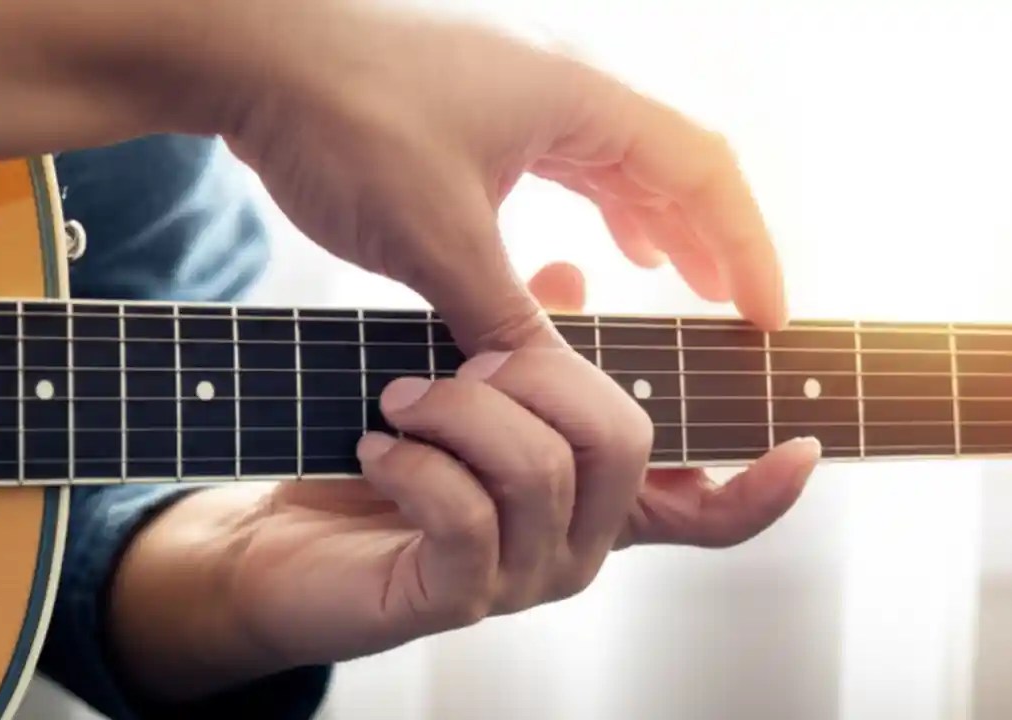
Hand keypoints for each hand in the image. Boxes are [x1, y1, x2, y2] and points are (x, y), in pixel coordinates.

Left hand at [108, 264, 818, 702]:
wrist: (277, 543)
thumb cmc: (382, 456)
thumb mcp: (464, 379)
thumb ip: (529, 333)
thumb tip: (575, 272)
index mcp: (595, 497)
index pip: (708, 511)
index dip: (763, 489)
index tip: (803, 445)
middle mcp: (579, 546)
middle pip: (627, 445)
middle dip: (542, 375)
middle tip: (468, 359)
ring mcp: (520, 579)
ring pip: (543, 472)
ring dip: (461, 411)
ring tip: (400, 399)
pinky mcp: (450, 597)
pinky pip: (464, 519)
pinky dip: (416, 462)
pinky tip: (378, 448)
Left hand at [217, 0, 785, 351]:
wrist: (245, 43)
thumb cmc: (343, 117)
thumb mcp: (438, 238)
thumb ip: (505, 316)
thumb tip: (548, 386)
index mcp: (582, 99)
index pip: (703, 172)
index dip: (746, 249)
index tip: (766, 316)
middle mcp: (568, 84)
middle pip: (675, 163)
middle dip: (712, 241)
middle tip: (735, 312)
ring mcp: (525, 88)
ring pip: (624, 161)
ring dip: (659, 224)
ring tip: (681, 285)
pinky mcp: (483, 104)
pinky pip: (573, 158)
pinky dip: (602, 207)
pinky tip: (599, 246)